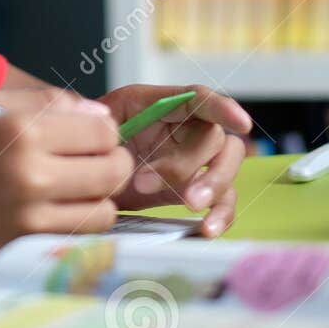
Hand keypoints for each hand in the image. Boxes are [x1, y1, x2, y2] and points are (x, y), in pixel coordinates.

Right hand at [0, 87, 133, 266]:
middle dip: (108, 161)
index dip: (101, 130)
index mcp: (21, 130)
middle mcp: (31, 175)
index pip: (103, 130)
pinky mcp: (23, 249)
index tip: (85, 135)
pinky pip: (79, 236)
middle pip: (114, 170)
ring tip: (70, 188)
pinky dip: (76, 223)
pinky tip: (54, 211)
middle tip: (86, 161)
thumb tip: (96, 112)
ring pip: (105, 209)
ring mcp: (28, 218)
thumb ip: (44, 102)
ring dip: (95, 197)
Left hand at [100, 84, 250, 236]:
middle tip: (159, 183)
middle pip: (214, 138)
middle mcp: (185, 131)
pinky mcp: (197, 192)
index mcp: (160, 106)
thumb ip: (97, 123)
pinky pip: (224, 201)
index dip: (221, 108)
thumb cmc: (93, 145)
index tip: (239, 122)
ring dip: (214, 185)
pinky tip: (208, 229)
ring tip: (190, 204)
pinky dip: (221, 215)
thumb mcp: (91, 126)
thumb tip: (103, 121)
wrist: (89, 179)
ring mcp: (196, 162)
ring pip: (227, 167)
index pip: (196, 99)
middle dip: (193, 161)